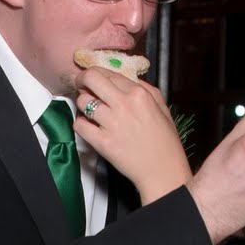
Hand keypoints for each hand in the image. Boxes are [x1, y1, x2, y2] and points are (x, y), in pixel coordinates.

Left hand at [72, 68, 191, 203]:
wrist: (162, 171)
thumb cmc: (165, 141)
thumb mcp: (162, 107)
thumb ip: (145, 89)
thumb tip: (127, 79)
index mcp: (139, 94)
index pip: (108, 73)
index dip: (97, 75)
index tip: (93, 81)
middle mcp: (124, 104)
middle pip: (90, 78)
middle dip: (81, 80)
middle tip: (81, 87)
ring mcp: (112, 123)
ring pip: (82, 101)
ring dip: (82, 104)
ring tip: (89, 112)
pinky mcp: (102, 142)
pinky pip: (79, 125)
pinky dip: (80, 124)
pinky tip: (88, 127)